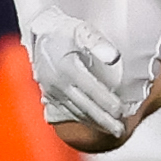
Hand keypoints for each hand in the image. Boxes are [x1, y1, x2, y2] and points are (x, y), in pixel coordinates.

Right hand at [27, 6, 125, 136]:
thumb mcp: (81, 29)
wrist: (38, 31)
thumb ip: (98, 42)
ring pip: (76, 112)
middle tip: (121, 131)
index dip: (107, 102)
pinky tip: (94, 123)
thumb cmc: (64, 29)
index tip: (122, 112)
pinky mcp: (48, 95)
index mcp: (67, 68)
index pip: (91, 90)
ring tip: (112, 130)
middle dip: (104, 121)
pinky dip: (82, 119)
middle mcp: (58, 84)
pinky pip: (67, 111)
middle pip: (85, 107)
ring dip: (94, 122)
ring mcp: (52, 91)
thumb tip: (114, 57)